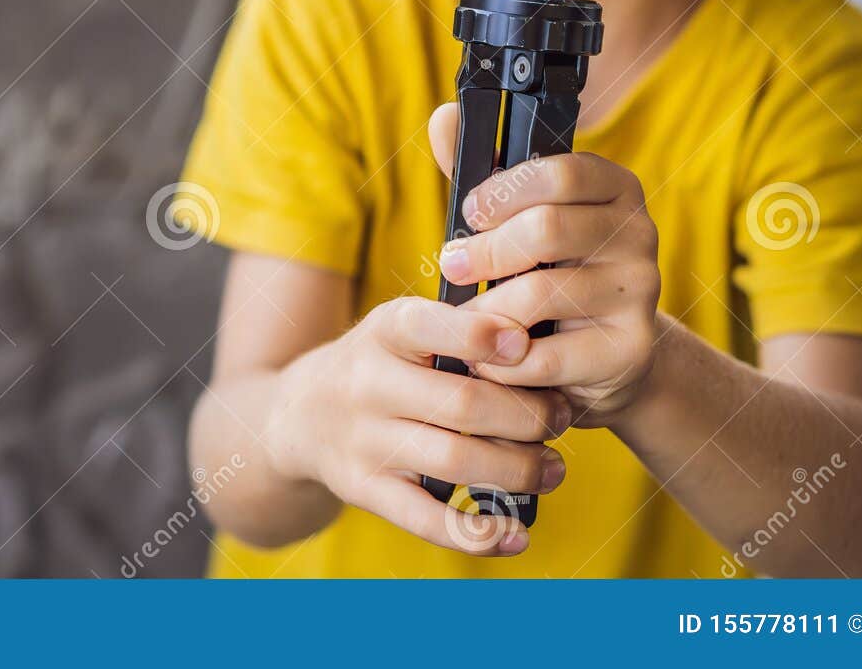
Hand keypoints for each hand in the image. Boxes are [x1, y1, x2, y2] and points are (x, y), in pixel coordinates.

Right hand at [263, 294, 571, 555]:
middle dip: (528, 416)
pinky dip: (476, 534)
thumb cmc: (380, 362)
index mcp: (385, 329)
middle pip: (463, 404)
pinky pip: (425, 519)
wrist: (300, 414)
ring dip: (517, 471)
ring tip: (551, 469)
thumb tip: (539, 337)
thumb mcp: (401, 325)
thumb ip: (459, 326)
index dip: (483, 336)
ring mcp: (365, 441)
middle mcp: (369, 383)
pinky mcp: (365, 489)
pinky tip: (515, 535)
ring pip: (455, 462)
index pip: (432, 326)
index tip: (526, 346)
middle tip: (561, 418)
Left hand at [428, 103, 662, 428]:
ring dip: (487, 310)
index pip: (560, 173)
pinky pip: (547, 355)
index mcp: (614, 188)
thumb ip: (484, 173)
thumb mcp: (522, 220)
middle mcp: (639, 232)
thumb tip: (443, 118)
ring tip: (463, 319)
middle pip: (547, 229)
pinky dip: (504, 360)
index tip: (470, 213)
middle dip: (485, 250)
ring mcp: (641, 291)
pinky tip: (489, 358)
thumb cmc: (552, 271)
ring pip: (541, 293)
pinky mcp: (632, 348)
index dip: (503, 192)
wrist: (605, 356)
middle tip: (452, 264)